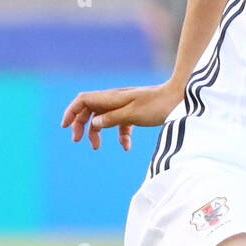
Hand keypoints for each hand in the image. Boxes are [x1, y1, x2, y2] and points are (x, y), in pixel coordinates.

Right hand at [60, 81, 181, 150]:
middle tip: (77, 141)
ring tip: (96, 147)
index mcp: (112, 97)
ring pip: (103, 118)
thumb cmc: (158, 106)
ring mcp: (125, 106)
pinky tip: (126, 147)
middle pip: (89, 110)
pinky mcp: (135, 113)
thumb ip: (112, 119)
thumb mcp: (133, 115)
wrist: (180, 99)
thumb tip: (94, 124)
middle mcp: (115, 99)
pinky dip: (120, 135)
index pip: (83, 100)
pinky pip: (120, 123)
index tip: (64, 127)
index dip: (71, 112)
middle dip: (81, 125)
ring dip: (97, 132)